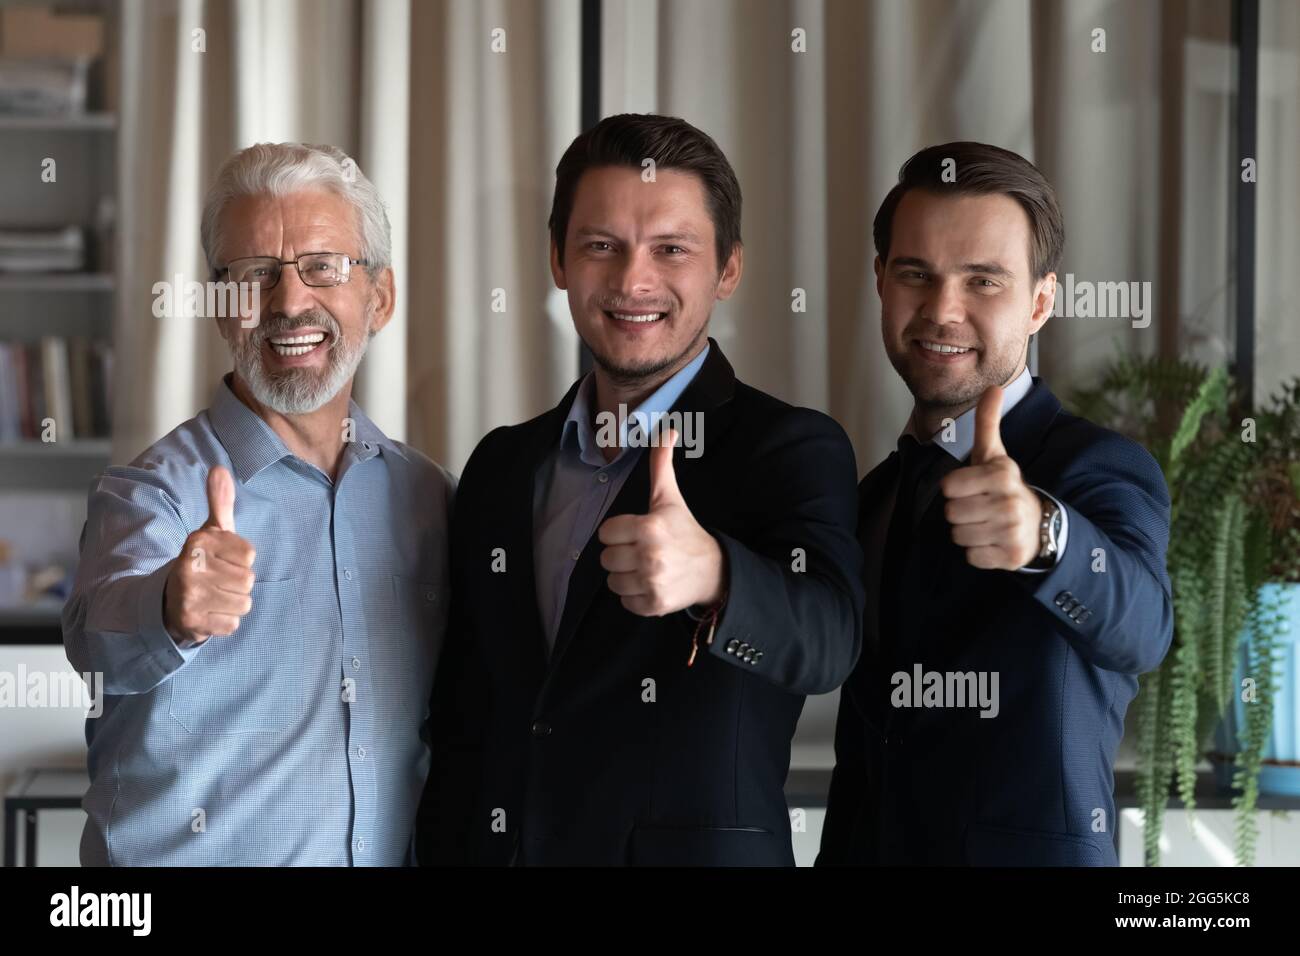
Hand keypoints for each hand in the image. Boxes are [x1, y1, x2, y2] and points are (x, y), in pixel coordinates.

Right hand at [163, 466, 256, 644]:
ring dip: (233, 603)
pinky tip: (209, 613)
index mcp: (197, 542)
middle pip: (248, 580)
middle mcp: (190, 567)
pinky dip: (225, 622)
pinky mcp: (191, 622)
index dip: (241, 561)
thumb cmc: (201, 563)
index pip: (249, 554)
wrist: (167, 602)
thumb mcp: (210, 532)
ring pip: (243, 603)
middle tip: (217, 582)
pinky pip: (232, 624)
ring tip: (213, 597)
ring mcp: (189, 596)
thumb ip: (220, 502)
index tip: (222, 561)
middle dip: (238, 583)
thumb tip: (219, 469)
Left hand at [597, 428, 725, 615]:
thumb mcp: (670, 497)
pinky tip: (651, 584)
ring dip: (626, 576)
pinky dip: (634, 596)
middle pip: (606, 559)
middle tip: (642, 551)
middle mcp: (650, 556)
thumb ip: (661, 464)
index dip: (618, 532)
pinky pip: (625, 602)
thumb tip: (667, 429)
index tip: (637, 532)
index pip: (606, 533)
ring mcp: (653, 582)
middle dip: (621, 555)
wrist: (713, 570)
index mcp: (649, 526)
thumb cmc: (685, 530)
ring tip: (646, 568)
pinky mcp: (655, 604)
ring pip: (613, 582)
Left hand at [939, 385, 1042, 569]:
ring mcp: (1012, 531)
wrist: (1040, 525)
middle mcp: (1009, 502)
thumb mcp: (994, 454)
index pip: (948, 486)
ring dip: (967, 533)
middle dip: (960, 512)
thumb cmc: (1004, 486)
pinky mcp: (1011, 557)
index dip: (955, 488)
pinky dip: (978, 553)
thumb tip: (993, 386)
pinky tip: (993, 542)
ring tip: (986, 524)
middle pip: (951, 513)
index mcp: (1001, 475)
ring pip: (958, 536)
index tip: (973, 487)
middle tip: (979, 508)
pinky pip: (971, 557)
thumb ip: (987, 422)